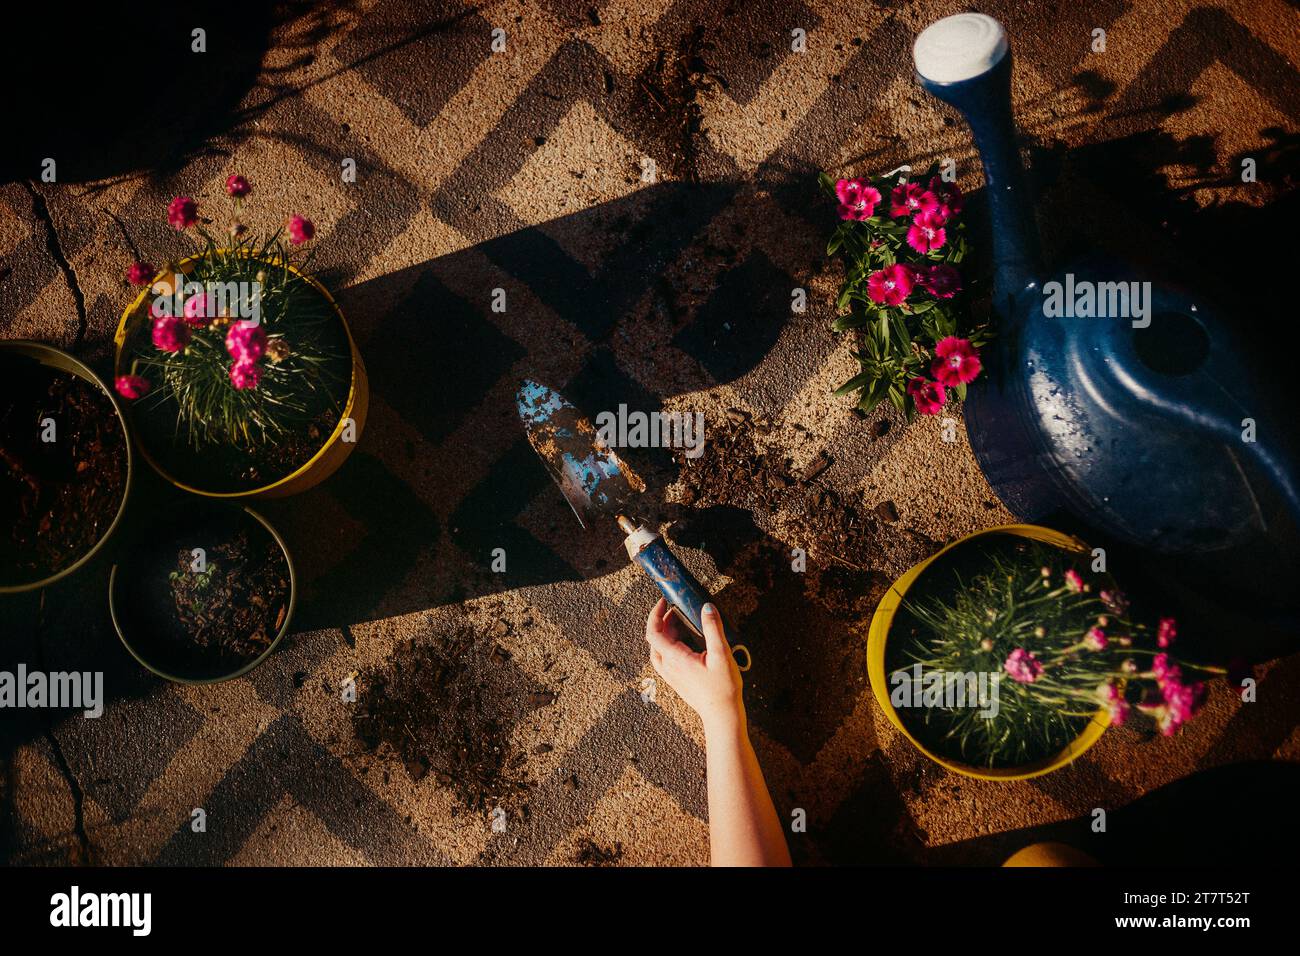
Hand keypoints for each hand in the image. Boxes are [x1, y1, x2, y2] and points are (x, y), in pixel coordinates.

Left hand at [644, 599, 743, 735]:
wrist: (722, 716)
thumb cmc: (723, 688)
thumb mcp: (722, 654)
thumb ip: (713, 629)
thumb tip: (707, 608)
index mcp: (675, 659)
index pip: (653, 632)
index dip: (655, 614)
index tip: (664, 602)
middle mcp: (668, 667)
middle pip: (656, 639)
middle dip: (663, 620)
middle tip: (678, 610)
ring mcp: (670, 676)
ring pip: (658, 649)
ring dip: (665, 633)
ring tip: (680, 623)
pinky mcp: (675, 681)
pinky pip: (663, 658)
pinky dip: (668, 645)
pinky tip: (682, 643)